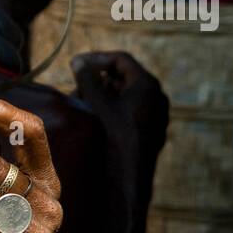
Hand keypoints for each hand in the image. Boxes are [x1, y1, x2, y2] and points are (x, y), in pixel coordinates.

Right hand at [70, 51, 167, 183]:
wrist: (131, 174)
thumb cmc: (115, 135)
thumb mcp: (98, 103)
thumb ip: (88, 79)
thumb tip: (78, 61)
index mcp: (147, 84)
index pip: (120, 59)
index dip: (96, 58)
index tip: (76, 64)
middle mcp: (156, 95)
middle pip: (125, 76)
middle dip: (99, 77)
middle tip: (78, 83)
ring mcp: (156, 112)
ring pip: (128, 93)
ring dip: (105, 92)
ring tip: (84, 101)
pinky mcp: (152, 128)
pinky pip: (132, 109)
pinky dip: (114, 107)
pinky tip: (97, 117)